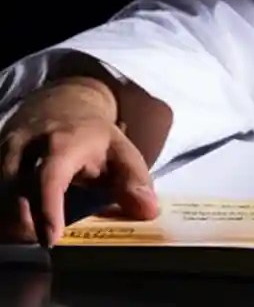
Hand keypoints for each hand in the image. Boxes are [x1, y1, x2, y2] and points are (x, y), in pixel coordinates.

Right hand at [0, 78, 158, 245]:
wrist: (60, 104)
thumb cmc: (93, 137)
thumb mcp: (121, 152)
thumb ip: (134, 182)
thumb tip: (147, 211)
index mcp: (62, 143)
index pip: (49, 177)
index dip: (47, 209)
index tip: (50, 240)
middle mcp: (25, 146)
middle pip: (12, 190)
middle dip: (22, 222)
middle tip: (39, 242)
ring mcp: (2, 152)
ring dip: (7, 219)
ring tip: (26, 235)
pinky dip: (1, 211)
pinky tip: (13, 224)